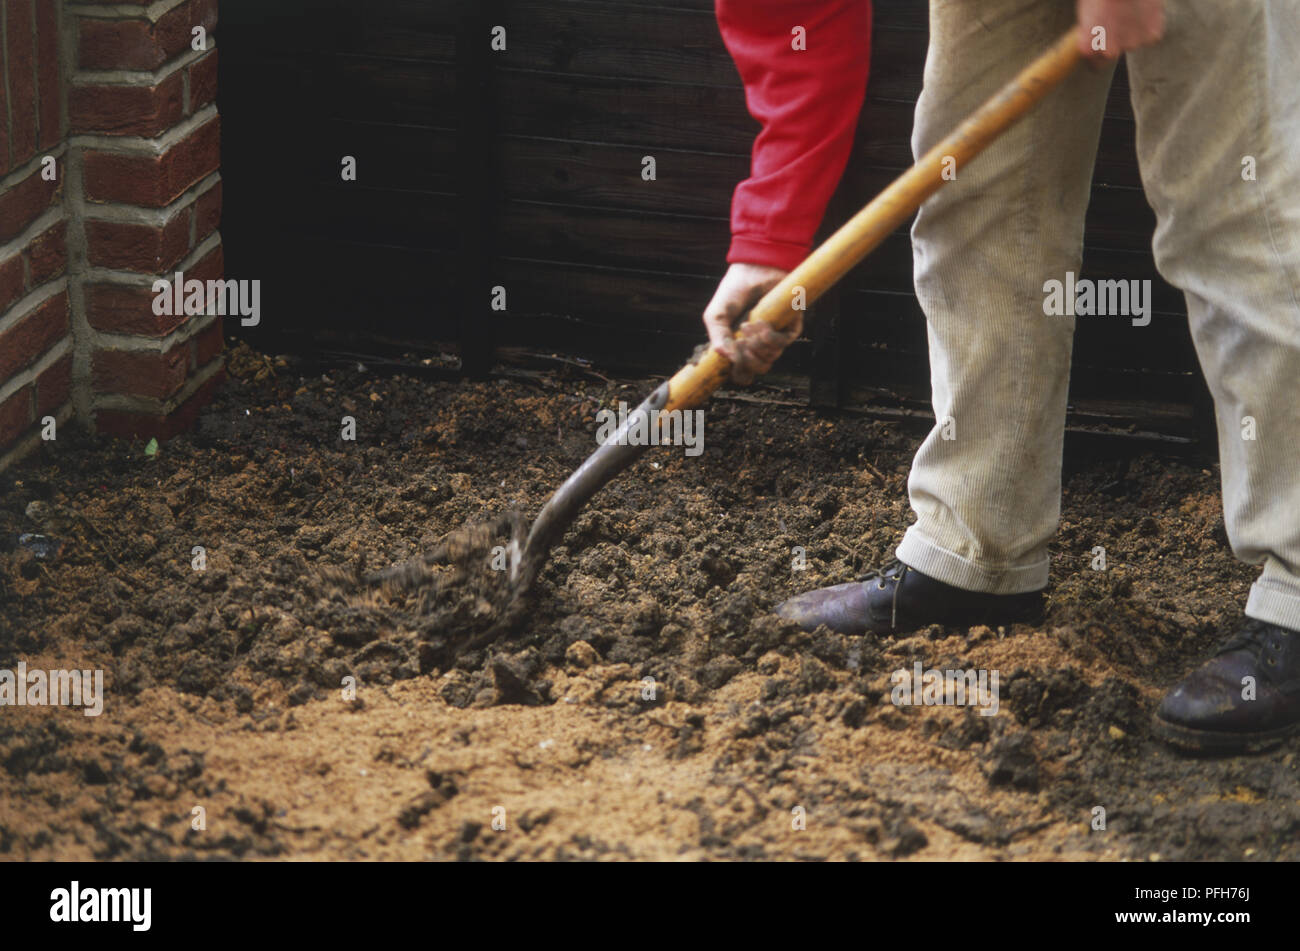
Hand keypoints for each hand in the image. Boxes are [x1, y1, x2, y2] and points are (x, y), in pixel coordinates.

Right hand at [702, 262, 797, 384]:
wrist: (753, 268)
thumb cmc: (733, 290)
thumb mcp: (716, 316)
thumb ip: (718, 339)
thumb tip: (729, 360)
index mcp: (741, 345)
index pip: (744, 373)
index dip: (740, 374)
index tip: (733, 365)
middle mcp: (759, 344)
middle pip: (759, 369)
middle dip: (748, 359)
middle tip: (740, 340)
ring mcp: (776, 336)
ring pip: (771, 358)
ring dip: (757, 344)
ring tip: (748, 323)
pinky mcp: (790, 326)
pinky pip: (783, 343)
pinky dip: (769, 335)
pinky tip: (760, 321)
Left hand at [1076, 0, 1164, 59]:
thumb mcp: (1086, 11)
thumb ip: (1088, 30)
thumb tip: (1092, 35)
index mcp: (1088, 47)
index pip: (1095, 62)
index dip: (1099, 49)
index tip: (1103, 42)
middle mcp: (1109, 52)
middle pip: (1114, 52)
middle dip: (1116, 39)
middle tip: (1118, 18)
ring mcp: (1131, 45)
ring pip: (1134, 42)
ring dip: (1133, 30)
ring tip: (1131, 9)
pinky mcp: (1151, 36)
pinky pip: (1151, 34)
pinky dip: (1149, 23)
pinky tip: (1144, 9)